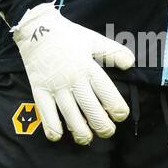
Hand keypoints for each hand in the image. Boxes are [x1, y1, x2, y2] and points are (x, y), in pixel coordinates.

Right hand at [6, 1, 134, 143]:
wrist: (36, 29)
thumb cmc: (69, 36)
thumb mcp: (94, 39)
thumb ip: (114, 52)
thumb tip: (131, 64)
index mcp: (88, 67)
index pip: (107, 94)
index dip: (117, 109)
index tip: (120, 115)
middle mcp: (73, 79)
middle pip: (91, 110)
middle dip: (103, 127)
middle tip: (107, 131)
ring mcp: (55, 87)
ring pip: (70, 117)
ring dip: (81, 132)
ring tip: (86, 138)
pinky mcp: (39, 90)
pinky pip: (45, 114)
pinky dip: (53, 128)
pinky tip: (59, 135)